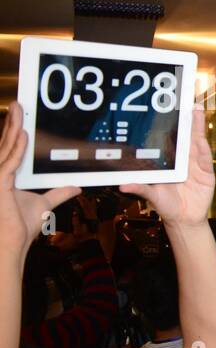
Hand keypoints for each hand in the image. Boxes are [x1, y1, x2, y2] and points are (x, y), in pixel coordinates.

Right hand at [0, 103, 79, 255]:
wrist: (12, 242)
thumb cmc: (21, 226)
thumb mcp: (45, 204)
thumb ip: (58, 193)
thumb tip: (76, 187)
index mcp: (5, 174)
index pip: (10, 148)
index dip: (14, 131)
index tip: (20, 115)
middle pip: (6, 143)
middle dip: (12, 123)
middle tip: (18, 104)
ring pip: (6, 148)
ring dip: (13, 129)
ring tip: (19, 111)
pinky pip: (9, 163)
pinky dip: (17, 149)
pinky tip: (24, 135)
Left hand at [121, 107, 215, 226]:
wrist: (186, 219)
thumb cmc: (167, 206)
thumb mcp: (152, 196)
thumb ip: (140, 188)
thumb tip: (122, 185)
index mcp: (166, 161)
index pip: (166, 139)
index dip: (165, 124)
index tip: (162, 108)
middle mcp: (180, 158)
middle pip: (182, 135)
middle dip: (183, 118)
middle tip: (183, 99)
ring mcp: (194, 163)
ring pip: (194, 140)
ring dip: (195, 125)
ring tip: (194, 108)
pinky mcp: (206, 170)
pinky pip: (204, 155)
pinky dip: (203, 143)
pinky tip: (202, 132)